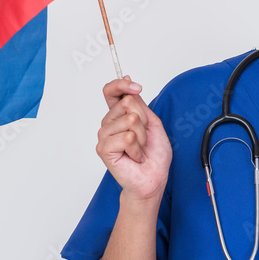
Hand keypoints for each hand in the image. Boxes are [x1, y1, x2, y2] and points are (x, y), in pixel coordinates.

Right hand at [97, 77, 172, 201]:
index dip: (121, 84)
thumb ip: (139, 104)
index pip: (111, 91)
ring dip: (142, 136)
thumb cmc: (154, 154)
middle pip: (127, 103)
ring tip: (139, 148)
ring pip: (130, 120)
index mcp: (118, 115)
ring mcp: (104, 136)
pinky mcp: (104, 149)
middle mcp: (109, 123)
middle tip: (143, 138)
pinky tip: (134, 156)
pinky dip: (137, 148)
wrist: (153, 177)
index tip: (136, 87)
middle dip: (144, 120)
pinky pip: (127, 136)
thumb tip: (127, 82)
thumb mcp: (152, 123)